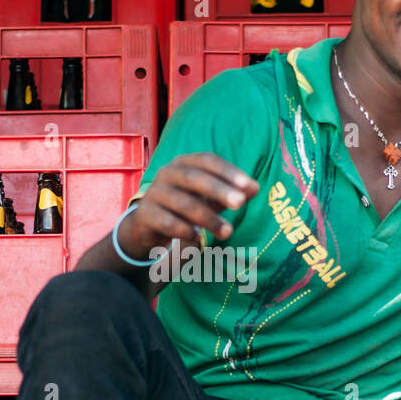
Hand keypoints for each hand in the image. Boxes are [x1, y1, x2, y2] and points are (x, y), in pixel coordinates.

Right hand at [119, 152, 258, 257]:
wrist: (148, 223)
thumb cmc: (186, 204)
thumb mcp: (212, 198)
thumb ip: (233, 192)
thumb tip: (256, 188)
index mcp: (184, 163)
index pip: (207, 160)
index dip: (228, 171)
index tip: (249, 186)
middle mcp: (167, 173)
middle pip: (194, 178)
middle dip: (219, 190)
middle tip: (241, 204)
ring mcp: (153, 193)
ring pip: (183, 203)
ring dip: (207, 218)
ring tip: (228, 232)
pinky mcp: (144, 214)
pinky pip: (166, 221)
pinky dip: (184, 230)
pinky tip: (199, 238)